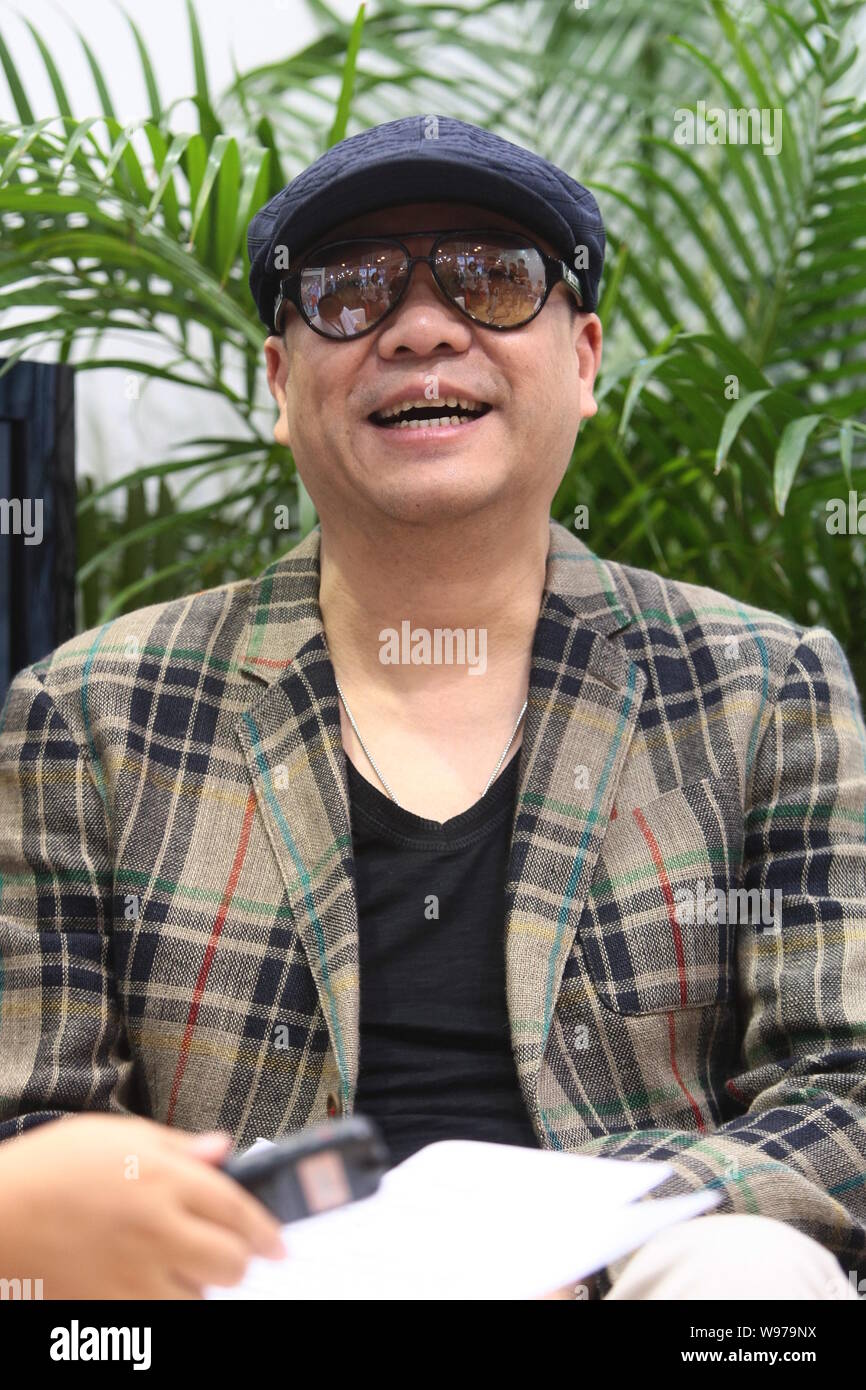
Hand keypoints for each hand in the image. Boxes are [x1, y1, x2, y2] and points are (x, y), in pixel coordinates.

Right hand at [0, 1114, 284, 1298]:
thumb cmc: (51, 1167)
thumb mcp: (116, 1135)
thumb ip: (177, 1145)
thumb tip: (224, 1147)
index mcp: (163, 1177)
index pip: (237, 1209)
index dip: (266, 1231)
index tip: (278, 1245)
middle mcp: (156, 1228)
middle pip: (229, 1261)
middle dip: (238, 1261)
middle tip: (230, 1256)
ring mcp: (133, 1274)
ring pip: (199, 1299)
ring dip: (200, 1287)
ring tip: (180, 1269)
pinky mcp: (109, 1309)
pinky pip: (161, 1320)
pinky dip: (167, 1307)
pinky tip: (152, 1290)